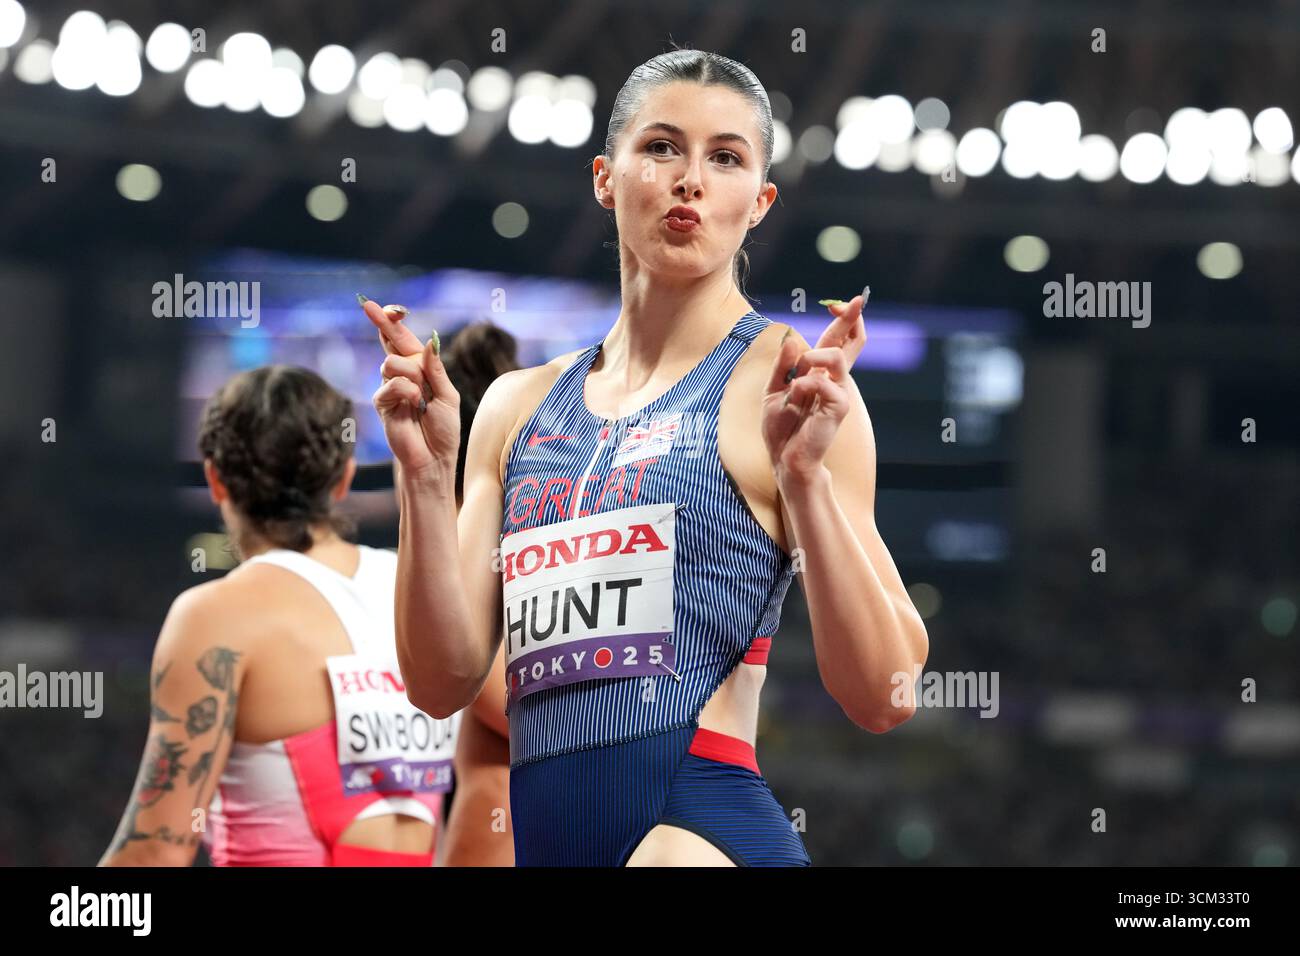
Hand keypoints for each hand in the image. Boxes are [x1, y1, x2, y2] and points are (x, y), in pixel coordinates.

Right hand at [362, 298, 460, 479]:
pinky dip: (407, 392)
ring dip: (412, 375)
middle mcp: (403, 374)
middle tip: (368, 305)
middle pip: (390, 341)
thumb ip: (437, 370)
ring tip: (421, 397)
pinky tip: (414, 405)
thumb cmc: (444, 431)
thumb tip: (429, 342)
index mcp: (421, 369)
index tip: (393, 309)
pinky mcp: (382, 402)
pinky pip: (392, 384)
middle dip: (382, 322)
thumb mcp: (448, 396)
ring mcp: (390, 387)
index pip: (405, 340)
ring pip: (392, 362)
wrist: (433, 458)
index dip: (395, 322)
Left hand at [762, 294, 867, 480]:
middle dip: (850, 318)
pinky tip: (796, 396)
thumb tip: (793, 339)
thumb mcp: (773, 389)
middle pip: (849, 342)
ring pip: (836, 357)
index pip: (836, 341)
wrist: (784, 457)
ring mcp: (838, 393)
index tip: (838, 304)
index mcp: (817, 373)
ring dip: (813, 358)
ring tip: (797, 378)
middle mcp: (832, 380)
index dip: (842, 321)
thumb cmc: (781, 427)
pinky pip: (825, 383)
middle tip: (851, 301)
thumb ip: (783, 365)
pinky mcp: (839, 407)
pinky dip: (805, 385)